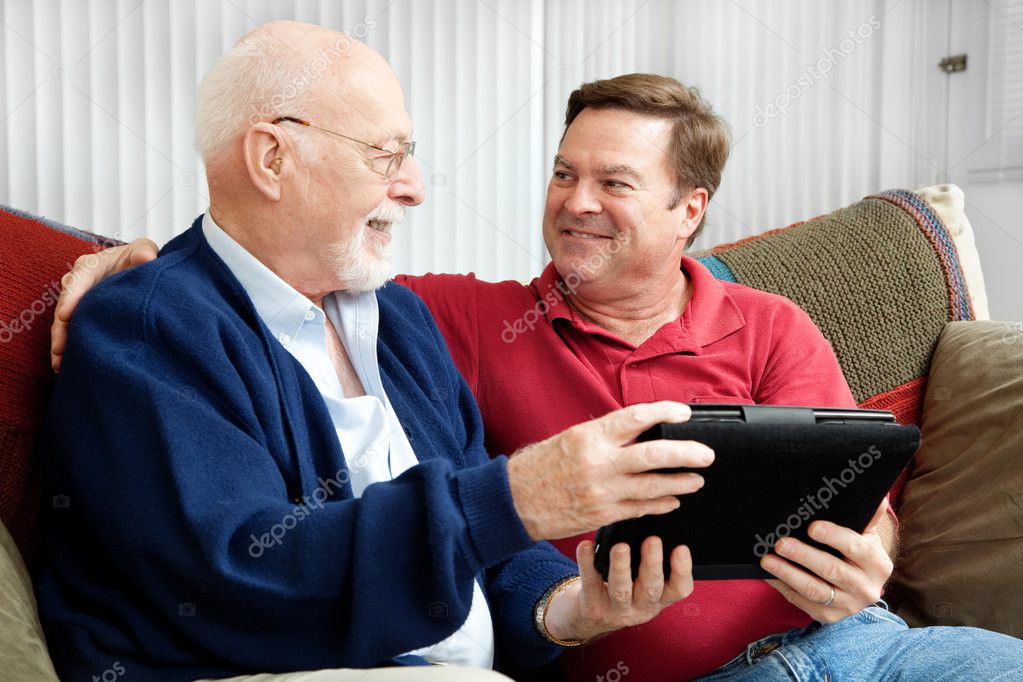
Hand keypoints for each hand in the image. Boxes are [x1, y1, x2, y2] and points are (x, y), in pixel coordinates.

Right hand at [51, 238, 158, 371]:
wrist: (138, 266)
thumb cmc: (138, 256)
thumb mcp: (142, 249)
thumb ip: (143, 252)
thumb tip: (147, 257)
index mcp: (91, 265)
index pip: (78, 280)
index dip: (71, 297)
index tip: (65, 314)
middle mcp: (79, 283)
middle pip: (65, 305)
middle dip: (61, 328)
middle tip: (59, 349)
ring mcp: (79, 300)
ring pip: (65, 322)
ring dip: (61, 342)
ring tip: (59, 364)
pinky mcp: (82, 314)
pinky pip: (72, 330)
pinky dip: (69, 345)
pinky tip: (66, 366)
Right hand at [506, 401, 713, 540]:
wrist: (514, 499)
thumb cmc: (542, 465)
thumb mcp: (572, 439)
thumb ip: (607, 436)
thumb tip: (645, 429)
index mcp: (590, 436)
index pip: (636, 417)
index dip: (665, 413)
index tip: (684, 414)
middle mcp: (598, 462)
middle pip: (654, 454)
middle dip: (687, 454)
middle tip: (707, 454)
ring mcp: (601, 491)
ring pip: (653, 486)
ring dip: (680, 483)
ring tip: (697, 480)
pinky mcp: (602, 514)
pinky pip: (640, 509)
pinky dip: (660, 504)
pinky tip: (673, 501)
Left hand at [544, 537, 693, 642]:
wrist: (593, 617)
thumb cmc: (625, 590)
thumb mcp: (645, 583)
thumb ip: (652, 562)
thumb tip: (657, 517)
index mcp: (660, 598)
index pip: (679, 589)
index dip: (683, 570)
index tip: (681, 547)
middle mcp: (642, 607)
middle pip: (650, 588)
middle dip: (652, 564)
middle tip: (653, 540)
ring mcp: (616, 609)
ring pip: (620, 590)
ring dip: (621, 567)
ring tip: (620, 547)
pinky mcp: (593, 606)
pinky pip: (590, 582)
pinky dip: (587, 563)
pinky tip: (585, 546)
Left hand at [761, 498, 893, 622]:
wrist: (863, 586)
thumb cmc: (859, 554)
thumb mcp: (867, 536)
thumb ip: (868, 517)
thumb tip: (876, 496)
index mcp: (877, 563)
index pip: (854, 547)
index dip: (833, 536)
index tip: (811, 527)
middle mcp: (866, 588)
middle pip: (831, 570)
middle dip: (803, 556)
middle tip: (780, 543)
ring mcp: (848, 605)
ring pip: (815, 590)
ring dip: (788, 574)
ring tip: (767, 560)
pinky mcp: (830, 617)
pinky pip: (804, 604)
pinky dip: (785, 589)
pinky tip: (770, 576)